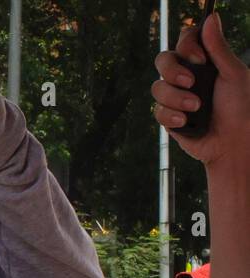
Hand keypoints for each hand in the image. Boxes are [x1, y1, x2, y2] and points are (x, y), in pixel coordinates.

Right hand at [153, 14, 249, 165]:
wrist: (232, 141)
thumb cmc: (239, 106)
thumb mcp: (233, 73)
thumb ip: (219, 47)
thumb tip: (210, 18)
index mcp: (203, 61)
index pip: (184, 41)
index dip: (187, 46)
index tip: (200, 58)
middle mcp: (185, 76)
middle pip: (163, 60)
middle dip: (173, 70)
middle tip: (191, 82)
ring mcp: (174, 96)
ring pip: (157, 87)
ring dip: (176, 98)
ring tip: (196, 107)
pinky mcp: (167, 117)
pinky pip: (157, 111)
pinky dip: (172, 116)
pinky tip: (186, 121)